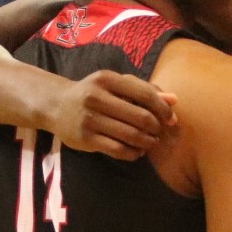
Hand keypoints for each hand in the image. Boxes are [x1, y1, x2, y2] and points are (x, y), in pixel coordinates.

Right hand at [44, 69, 178, 159]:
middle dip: (156, 128)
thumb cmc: (95, 93)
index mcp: (107, 79)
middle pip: (141, 117)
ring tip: (151, 142)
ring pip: (131, 135)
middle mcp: (96, 97)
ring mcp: (90, 119)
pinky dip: (133, 153)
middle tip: (159, 132)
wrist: (57, 105)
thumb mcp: (116, 84)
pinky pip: (118, 150)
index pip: (145, 94)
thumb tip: (174, 100)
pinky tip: (137, 151)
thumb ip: (145, 90)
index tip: (170, 119)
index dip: (163, 109)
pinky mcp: (85, 138)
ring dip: (147, 142)